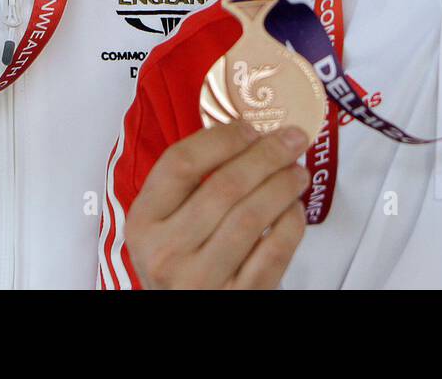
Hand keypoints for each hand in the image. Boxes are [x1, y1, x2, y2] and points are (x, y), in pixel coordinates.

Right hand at [125, 122, 309, 288]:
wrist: (187, 313)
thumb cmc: (182, 262)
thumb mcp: (167, 224)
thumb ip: (191, 186)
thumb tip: (248, 137)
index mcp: (144, 222)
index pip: (180, 163)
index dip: (221, 139)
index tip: (249, 128)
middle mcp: (166, 251)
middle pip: (223, 186)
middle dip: (266, 156)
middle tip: (291, 140)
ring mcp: (201, 279)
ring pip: (251, 217)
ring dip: (283, 186)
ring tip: (297, 171)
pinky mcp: (238, 297)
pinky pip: (273, 252)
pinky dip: (291, 223)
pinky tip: (294, 208)